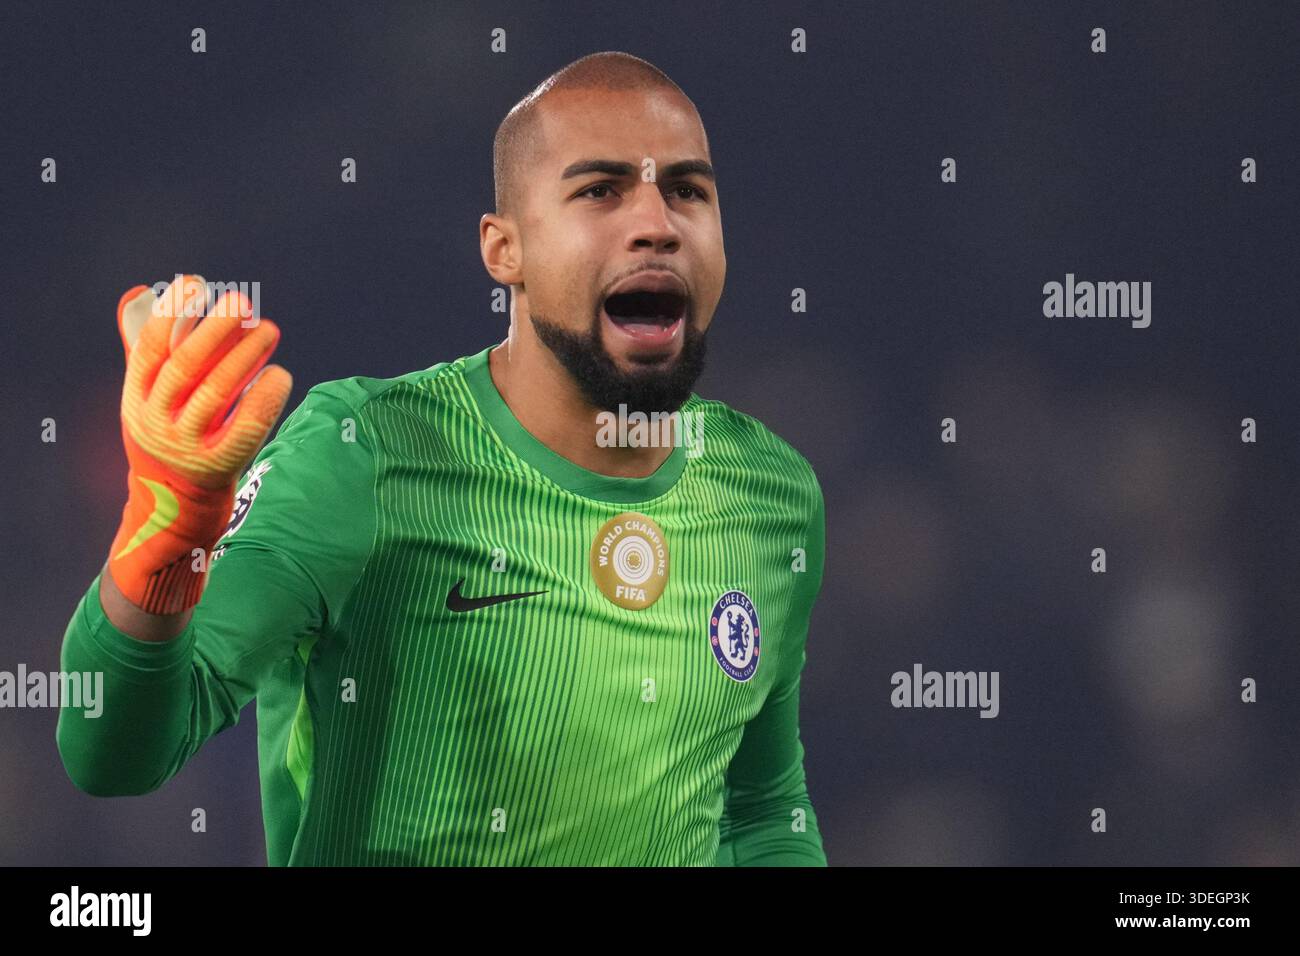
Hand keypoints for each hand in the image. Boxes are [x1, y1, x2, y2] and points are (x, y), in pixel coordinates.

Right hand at [106, 274, 291, 613]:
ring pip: (217, 393)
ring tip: (270, 330)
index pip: (150, 348)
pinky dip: (263, 398)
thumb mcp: (148, 398)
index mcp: (136, 398)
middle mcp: (156, 421)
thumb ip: (145, 348)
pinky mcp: (218, 467)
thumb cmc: (167, 439)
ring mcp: (186, 446)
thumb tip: (140, 292)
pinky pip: (244, 428)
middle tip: (243, 303)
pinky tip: (279, 374)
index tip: (195, 283)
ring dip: (245, 356)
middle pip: (186, 367)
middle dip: (215, 330)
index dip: (172, 312)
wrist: (171, 513)